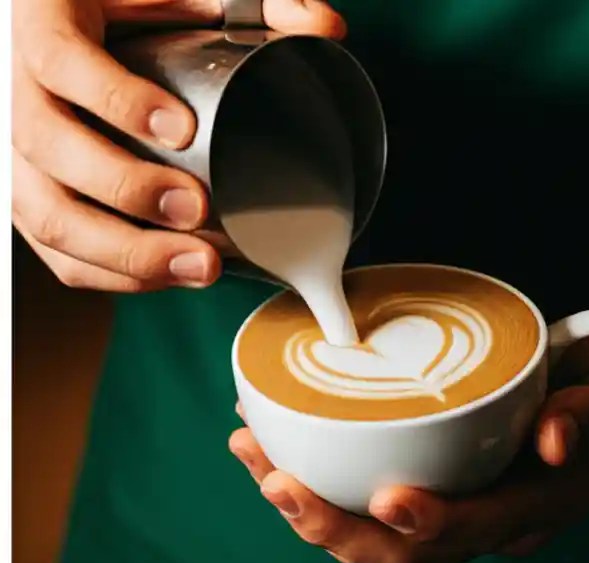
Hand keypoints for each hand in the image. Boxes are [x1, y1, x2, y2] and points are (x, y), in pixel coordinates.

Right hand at [13, 0, 344, 291]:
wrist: (87, 30)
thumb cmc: (134, 10)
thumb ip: (257, 4)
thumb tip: (325, 30)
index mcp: (45, 20)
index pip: (58, 58)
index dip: (115, 98)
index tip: (183, 128)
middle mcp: (16, 85)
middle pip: (44, 145)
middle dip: (125, 188)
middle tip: (195, 209)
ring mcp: (17, 148)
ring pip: (43, 213)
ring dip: (122, 252)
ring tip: (200, 265)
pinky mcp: (32, 194)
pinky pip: (54, 249)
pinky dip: (112, 274)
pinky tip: (170, 277)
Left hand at [229, 327, 588, 562]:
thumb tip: (555, 439)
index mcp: (534, 506)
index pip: (477, 529)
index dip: (430, 523)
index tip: (388, 498)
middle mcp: (491, 525)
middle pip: (405, 554)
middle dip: (333, 528)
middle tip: (277, 481)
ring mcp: (461, 515)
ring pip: (377, 540)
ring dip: (310, 511)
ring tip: (256, 458)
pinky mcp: (438, 493)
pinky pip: (372, 511)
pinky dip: (321, 490)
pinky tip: (277, 450)